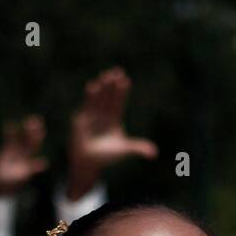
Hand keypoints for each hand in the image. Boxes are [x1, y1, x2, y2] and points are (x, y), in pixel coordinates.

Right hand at [0, 116, 47, 195]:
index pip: (35, 146)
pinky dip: (9, 133)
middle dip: (32, 130)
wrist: (1, 185)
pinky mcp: (6, 151)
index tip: (41, 129)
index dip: (38, 137)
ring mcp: (15, 152)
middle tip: (36, 119)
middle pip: (29, 139)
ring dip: (22, 129)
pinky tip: (9, 124)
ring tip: (25, 120)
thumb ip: (33, 168)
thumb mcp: (23, 176)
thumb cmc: (13, 183)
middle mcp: (24, 154)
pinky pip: (8, 140)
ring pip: (20, 138)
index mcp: (29, 159)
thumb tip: (45, 163)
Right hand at [67, 67, 156, 198]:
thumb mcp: (123, 150)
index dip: (122, 92)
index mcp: (114, 119)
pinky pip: (87, 105)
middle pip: (109, 97)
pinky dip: (90, 96)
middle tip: (117, 72)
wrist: (88, 163)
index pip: (119, 102)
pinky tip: (93, 86)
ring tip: (106, 76)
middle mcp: (103, 115)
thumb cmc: (106, 157)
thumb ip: (138, 148)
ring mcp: (92, 116)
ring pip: (98, 98)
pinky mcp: (81, 118)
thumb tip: (155, 153)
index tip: (125, 80)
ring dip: (102, 88)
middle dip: (112, 85)